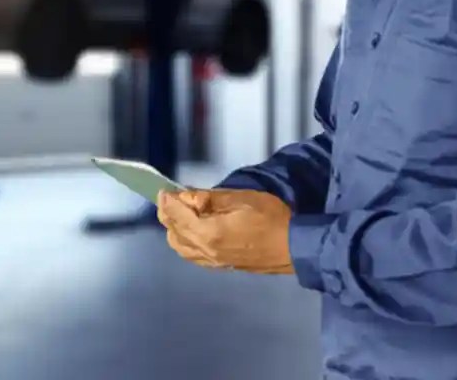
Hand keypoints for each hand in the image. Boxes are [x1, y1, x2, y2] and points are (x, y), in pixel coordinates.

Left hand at [156, 189, 294, 274]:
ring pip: (180, 247)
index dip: (167, 201)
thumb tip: (186, 196)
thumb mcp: (241, 198)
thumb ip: (210, 198)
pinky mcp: (221, 266)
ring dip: (174, 229)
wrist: (293, 247)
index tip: (163, 190)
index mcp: (208, 233)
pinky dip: (184, 242)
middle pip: (174, 233)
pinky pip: (192, 255)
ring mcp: (213, 261)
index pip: (176, 216)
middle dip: (168, 214)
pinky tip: (190, 231)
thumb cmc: (271, 217)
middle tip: (170, 199)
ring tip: (180, 213)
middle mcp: (206, 250)